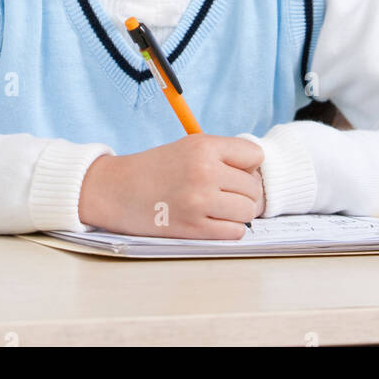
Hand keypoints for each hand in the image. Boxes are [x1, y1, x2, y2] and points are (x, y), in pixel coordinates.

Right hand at [78, 134, 264, 238]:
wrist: (120, 190)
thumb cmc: (157, 167)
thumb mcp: (189, 146)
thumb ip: (223, 154)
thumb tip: (258, 173)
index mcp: (204, 146)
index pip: (255, 156)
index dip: (249, 165)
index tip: (237, 171)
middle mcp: (205, 172)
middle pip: (253, 187)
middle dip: (245, 192)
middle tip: (227, 193)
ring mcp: (200, 201)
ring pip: (248, 211)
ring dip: (239, 212)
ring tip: (221, 207)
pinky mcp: (195, 227)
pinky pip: (235, 232)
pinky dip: (229, 229)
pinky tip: (213, 220)